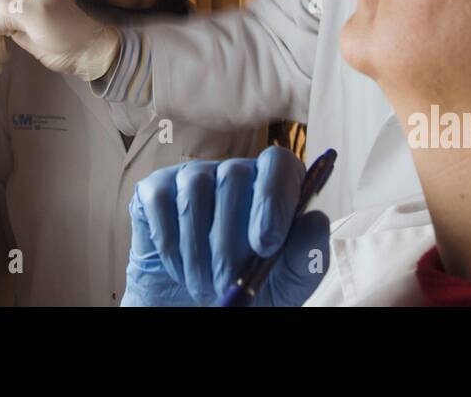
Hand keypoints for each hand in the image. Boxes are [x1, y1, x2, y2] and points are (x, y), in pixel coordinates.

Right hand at [122, 146, 329, 306]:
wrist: (195, 308)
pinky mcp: (156, 190)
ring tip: (204, 287)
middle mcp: (233, 173)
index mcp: (273, 187)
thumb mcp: (286, 284)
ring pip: (195, 189)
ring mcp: (192, 176)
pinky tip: (179, 271)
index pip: (279, 163)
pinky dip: (170, 244)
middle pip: (234, 175)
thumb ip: (306, 256)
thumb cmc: (248, 290)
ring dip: (198, 248)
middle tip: (227, 281)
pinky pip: (160, 201)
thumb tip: (315, 220)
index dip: (273, 197)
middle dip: (230, 238)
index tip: (266, 244)